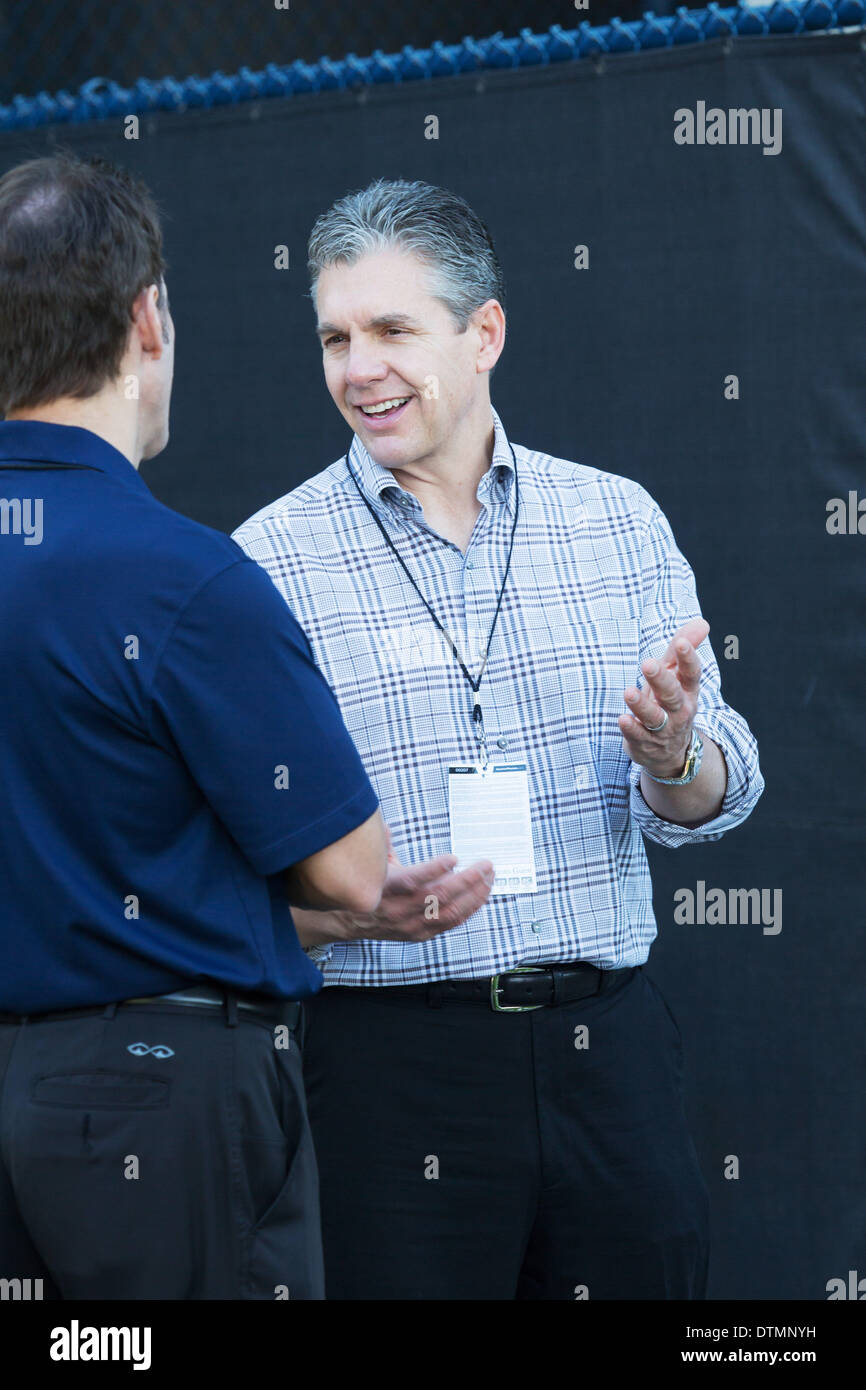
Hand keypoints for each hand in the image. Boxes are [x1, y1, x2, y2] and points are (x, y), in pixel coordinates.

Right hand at [331, 826, 494, 943]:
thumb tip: (384, 825)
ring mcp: (411, 924)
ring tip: (489, 879)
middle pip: (439, 897)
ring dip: (474, 896)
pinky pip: (450, 924)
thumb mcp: (372, 862)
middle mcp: (399, 909)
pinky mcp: (420, 933)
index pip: (412, 881)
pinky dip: (469, 910)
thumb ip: (384, 843)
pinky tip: (480, 897)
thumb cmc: (365, 886)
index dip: (434, 870)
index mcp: (386, 888)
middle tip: (485, 865)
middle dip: (467, 881)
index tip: (453, 858)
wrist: (350, 920)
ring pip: (450, 913)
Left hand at [618, 618, 708, 777]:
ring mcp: (663, 729)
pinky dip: (631, 729)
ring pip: (654, 717)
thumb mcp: (677, 676)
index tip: (681, 643)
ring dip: (642, 705)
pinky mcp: (645, 743)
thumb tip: (701, 622)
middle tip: (648, 663)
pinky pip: (638, 736)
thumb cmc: (671, 701)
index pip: (691, 673)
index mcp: (688, 690)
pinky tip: (622, 719)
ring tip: (629, 692)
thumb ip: (682, 649)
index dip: (688, 658)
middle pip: (672, 694)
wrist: (670, 752)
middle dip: (661, 679)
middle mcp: (679, 710)